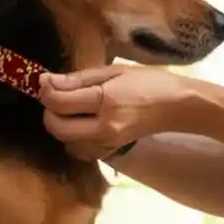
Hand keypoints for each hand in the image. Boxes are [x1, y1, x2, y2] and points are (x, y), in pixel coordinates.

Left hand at [38, 64, 198, 161]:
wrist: (178, 107)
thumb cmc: (149, 81)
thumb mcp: (115, 71)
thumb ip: (79, 78)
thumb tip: (46, 81)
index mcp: (106, 102)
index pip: (61, 103)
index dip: (46, 91)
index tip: (45, 80)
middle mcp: (105, 128)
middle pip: (58, 128)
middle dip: (49, 112)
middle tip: (56, 97)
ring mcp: (108, 144)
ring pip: (67, 142)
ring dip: (61, 126)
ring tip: (71, 109)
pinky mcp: (111, 152)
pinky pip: (81, 150)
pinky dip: (74, 139)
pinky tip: (82, 125)